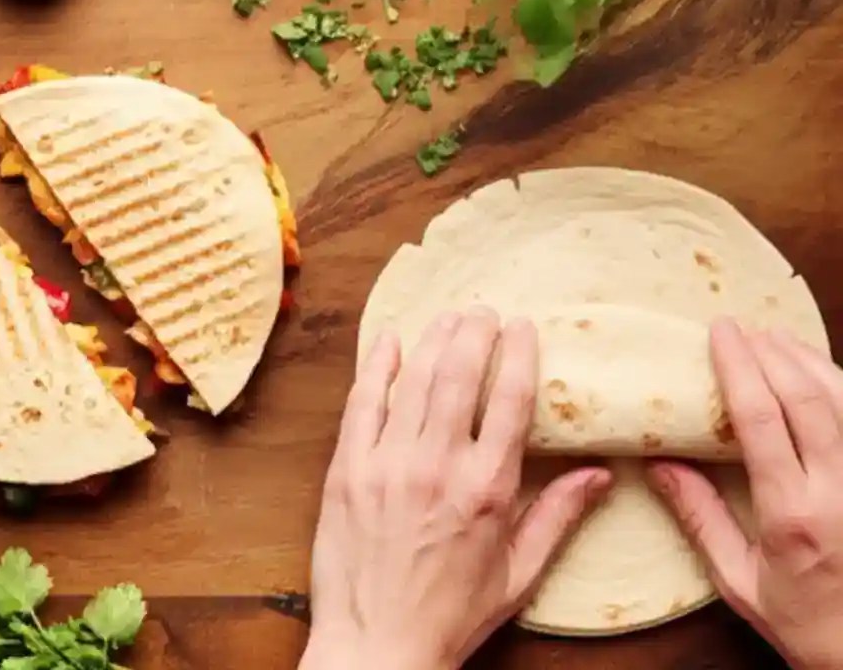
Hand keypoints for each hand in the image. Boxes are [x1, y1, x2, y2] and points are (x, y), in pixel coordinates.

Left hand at [301, 309, 611, 669]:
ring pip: (413, 381)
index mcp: (488, 489)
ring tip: (446, 317)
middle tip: (482, 311)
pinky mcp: (346, 471)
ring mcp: (387, 465)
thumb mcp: (519, 574)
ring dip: (432, 340)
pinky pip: (361, 404)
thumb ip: (559, 516)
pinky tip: (388, 342)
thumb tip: (600, 474)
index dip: (518, 354)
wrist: (378, 647)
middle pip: (460, 375)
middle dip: (474, 332)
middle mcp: (439, 466)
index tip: (522, 326)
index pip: (512, 400)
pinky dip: (376, 368)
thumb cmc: (450, 615)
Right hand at [649, 319, 842, 669]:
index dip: (739, 367)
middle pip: (807, 397)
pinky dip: (842, 387)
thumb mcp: (738, 580)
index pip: (761, 419)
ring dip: (810, 361)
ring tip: (778, 339)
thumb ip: (701, 518)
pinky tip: (821, 374)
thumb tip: (660, 465)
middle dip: (772, 353)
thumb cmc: (805, 622)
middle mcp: (840, 489)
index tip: (720, 333)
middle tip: (743, 327)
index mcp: (793, 513)